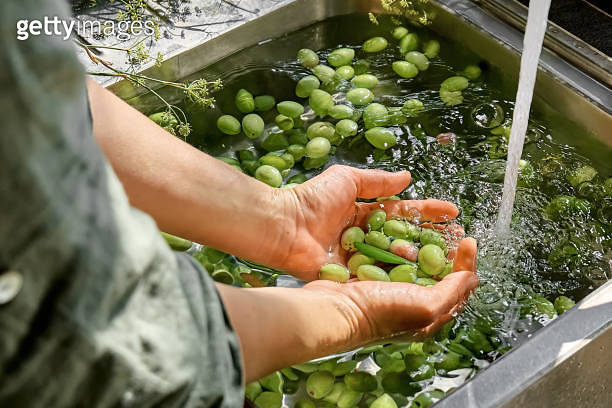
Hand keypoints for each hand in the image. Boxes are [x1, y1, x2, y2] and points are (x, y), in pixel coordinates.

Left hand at [276, 165, 459, 280]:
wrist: (284, 227)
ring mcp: (359, 257)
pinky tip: (422, 278)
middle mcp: (366, 236)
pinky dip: (399, 276)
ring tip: (448, 257)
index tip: (453, 212)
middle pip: (405, 237)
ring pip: (397, 258)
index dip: (428, 212)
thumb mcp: (346, 180)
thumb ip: (376, 181)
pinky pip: (379, 276)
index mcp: (364, 213)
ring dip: (421, 257)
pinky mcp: (351, 276)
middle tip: (459, 239)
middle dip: (432, 238)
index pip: (403, 212)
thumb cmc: (311, 200)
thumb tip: (407, 177)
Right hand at [304, 238, 477, 343]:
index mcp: (429, 316)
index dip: (466, 263)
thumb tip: (473, 276)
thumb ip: (453, 291)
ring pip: (415, 263)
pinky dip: (399, 246)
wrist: (333, 310)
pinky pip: (391, 258)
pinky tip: (399, 235)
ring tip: (428, 228)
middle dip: (448, 251)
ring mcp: (391, 290)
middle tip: (453, 231)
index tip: (468, 241)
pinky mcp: (372, 278)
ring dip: (423, 245)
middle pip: (438, 274)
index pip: (458, 288)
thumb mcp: (426, 307)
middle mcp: (412, 304)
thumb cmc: (379, 313)